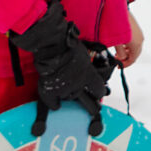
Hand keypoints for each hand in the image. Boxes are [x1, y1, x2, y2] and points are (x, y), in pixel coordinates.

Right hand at [12, 0, 109, 126]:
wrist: (51, 45)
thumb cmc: (68, 45)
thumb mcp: (85, 53)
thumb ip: (87, 65)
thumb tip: (89, 68)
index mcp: (89, 75)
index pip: (99, 90)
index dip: (99, 92)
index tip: (98, 93)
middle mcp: (78, 85)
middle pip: (85, 100)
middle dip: (89, 103)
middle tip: (91, 105)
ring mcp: (64, 89)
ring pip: (68, 98)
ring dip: (67, 95)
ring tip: (65, 87)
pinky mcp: (50, 92)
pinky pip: (53, 104)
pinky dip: (54, 103)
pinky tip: (55, 104)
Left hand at [113, 12, 144, 67]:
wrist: (117, 11)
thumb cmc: (117, 25)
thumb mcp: (117, 44)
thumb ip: (120, 54)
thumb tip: (121, 58)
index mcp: (136, 44)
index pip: (133, 59)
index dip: (125, 64)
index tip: (119, 66)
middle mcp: (140, 39)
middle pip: (135, 53)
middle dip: (126, 58)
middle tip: (118, 60)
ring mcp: (139, 33)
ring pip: (135, 47)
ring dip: (127, 51)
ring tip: (118, 52)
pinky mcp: (136, 28)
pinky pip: (135, 40)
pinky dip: (129, 45)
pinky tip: (122, 43)